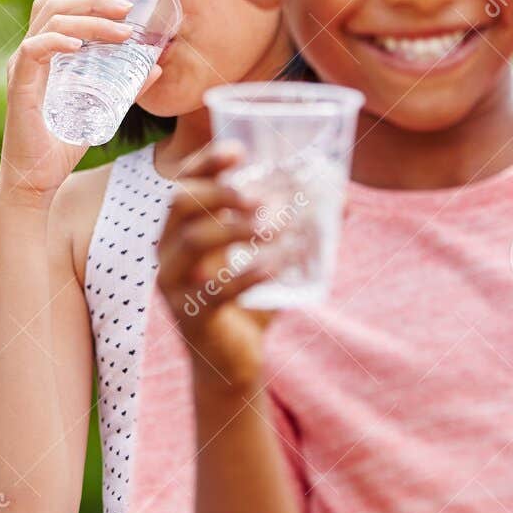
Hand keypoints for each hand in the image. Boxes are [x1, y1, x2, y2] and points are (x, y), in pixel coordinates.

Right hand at [0, 0, 161, 205]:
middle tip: (126, 6)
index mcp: (42, 54)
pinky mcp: (19, 87)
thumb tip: (155, 66)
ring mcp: (21, 69)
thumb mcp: (101, 109)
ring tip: (120, 29)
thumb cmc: (61, 146)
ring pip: (49, 22)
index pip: (54, 4)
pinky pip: (34, 50)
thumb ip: (124, 86)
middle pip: (52, 4)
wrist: (36, 181)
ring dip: (88, 19)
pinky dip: (58, 41)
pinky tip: (80, 45)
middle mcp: (28, 55)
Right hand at [156, 141, 275, 392]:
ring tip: (276, 227)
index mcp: (181, 227)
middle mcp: (168, 249)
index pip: (185, 181)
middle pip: (179, 202)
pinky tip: (276, 266)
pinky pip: (214, 290)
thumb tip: (345, 198)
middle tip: (260, 195)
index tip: (239, 150)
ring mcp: (174, 283)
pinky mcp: (192, 315)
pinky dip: (248, 274)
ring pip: (193, 240)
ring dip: (237, 228)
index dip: (207, 161)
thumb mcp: (269, 256)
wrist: (232, 362)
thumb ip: (299, 227)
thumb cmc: (248, 299)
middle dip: (220, 191)